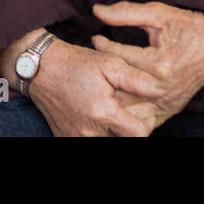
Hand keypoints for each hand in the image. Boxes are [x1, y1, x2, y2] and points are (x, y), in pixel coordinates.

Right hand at [0, 29, 169, 136]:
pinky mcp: (65, 138)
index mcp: (103, 113)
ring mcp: (76, 137)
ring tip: (107, 106)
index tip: (138, 105)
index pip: (141, 133)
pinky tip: (93, 112)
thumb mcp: (109, 64)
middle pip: (124, 139)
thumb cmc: (75, 63)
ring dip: (112, 128)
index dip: (144, 120)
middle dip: (128, 124)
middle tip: (122, 103)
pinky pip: (90, 139)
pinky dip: (96, 130)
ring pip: (108, 140)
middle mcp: (90, 131)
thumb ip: (139, 79)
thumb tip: (165, 87)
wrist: (39, 67)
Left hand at [89, 1, 203, 129]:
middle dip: (99, 78)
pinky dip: (127, 114)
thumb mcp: (158, 13)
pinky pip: (143, 120)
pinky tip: (115, 103)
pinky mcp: (169, 110)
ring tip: (96, 85)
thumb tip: (97, 11)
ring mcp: (166, 102)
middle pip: (118, 90)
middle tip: (88, 65)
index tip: (94, 37)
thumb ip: (125, 13)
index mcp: (158, 63)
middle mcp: (161, 88)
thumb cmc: (189, 27)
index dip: (101, 45)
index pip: (117, 58)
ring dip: (110, 99)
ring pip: (128, 110)